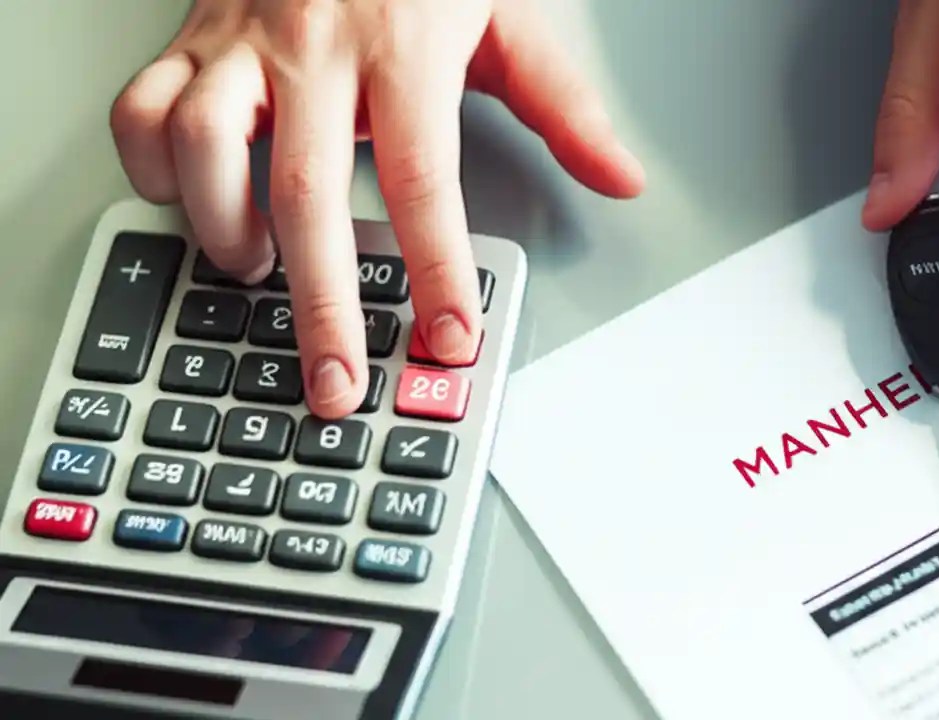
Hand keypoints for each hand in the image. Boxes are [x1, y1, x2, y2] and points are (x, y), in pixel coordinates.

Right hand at [110, 0, 644, 417]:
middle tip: (335, 381)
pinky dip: (148, 166)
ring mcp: (245, 41)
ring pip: (203, 144)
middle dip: (322, 304)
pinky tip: (184, 202)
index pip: (422, 179)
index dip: (435, 268)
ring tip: (255, 275)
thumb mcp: (509, 18)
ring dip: (224, 228)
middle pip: (307, 191)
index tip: (449, 336)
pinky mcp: (193, 37)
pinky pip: (141, 106)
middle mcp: (316, 46)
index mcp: (405, 49)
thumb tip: (620, 176)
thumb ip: (563, 104)